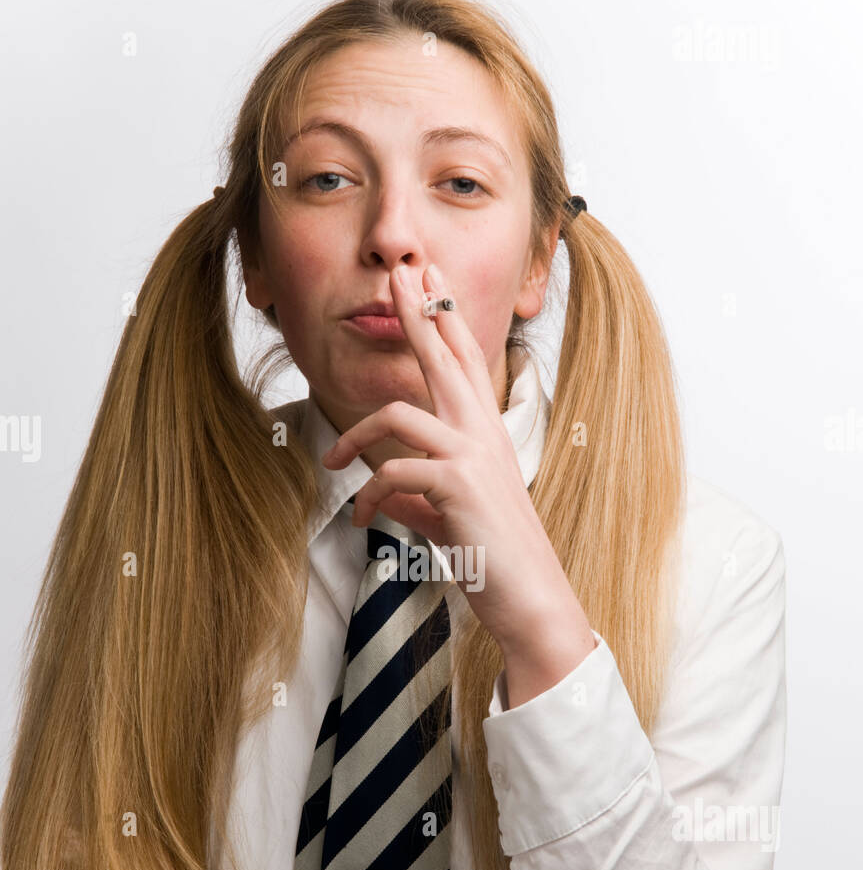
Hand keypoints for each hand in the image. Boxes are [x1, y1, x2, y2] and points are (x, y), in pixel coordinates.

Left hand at [321, 261, 583, 657]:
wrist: (530, 599)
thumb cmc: (495, 560)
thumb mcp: (448, 520)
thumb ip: (417, 500)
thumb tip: (381, 495)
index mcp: (486, 435)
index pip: (464, 362)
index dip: (444, 317)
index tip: (427, 278)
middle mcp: (483, 434)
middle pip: (444, 358)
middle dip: (418, 312)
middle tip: (398, 270)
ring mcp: (472, 456)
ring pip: (399, 414)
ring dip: (355, 435)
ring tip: (330, 460)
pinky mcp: (457, 485)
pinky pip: (391, 474)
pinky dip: (366, 497)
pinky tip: (362, 520)